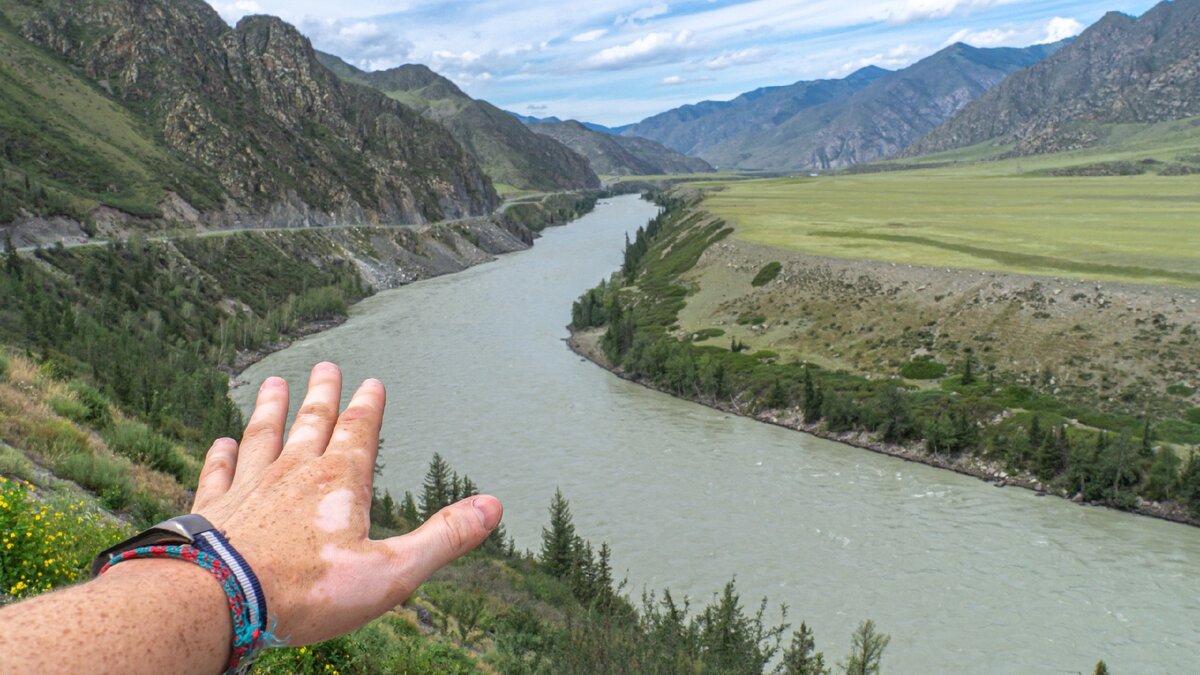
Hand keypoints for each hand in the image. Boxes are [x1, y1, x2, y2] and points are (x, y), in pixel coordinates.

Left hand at [190, 362, 502, 644]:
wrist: (218, 600)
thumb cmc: (308, 589)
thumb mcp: (391, 571)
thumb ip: (443, 538)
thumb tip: (493, 507)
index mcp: (341, 483)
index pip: (359, 432)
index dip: (368, 406)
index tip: (372, 382)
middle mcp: (294, 474)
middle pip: (311, 423)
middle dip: (322, 395)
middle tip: (325, 367)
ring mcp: (250, 488)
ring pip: (263, 436)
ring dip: (271, 410)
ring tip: (275, 384)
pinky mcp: (213, 509)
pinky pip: (219, 473)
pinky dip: (221, 455)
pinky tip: (221, 442)